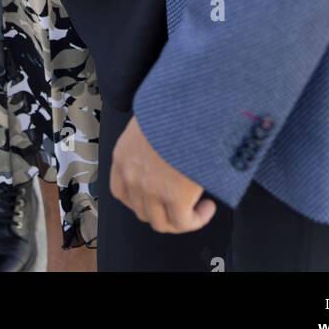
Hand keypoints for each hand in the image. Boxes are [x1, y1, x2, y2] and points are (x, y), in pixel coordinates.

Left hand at [110, 115, 217, 234]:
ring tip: (198, 206)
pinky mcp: (174, 197)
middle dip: (162, 211)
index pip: (121, 192)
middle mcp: (132, 176)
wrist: (189, 106)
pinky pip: (184, 223)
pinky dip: (197, 219)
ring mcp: (151, 189)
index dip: (139, 200)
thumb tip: (163, 151)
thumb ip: (149, 141)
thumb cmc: (174, 106)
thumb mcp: (151, 120)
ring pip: (162, 222)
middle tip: (181, 202)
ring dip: (180, 219)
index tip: (156, 197)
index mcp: (123, 156)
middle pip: (142, 211)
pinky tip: (207, 207)